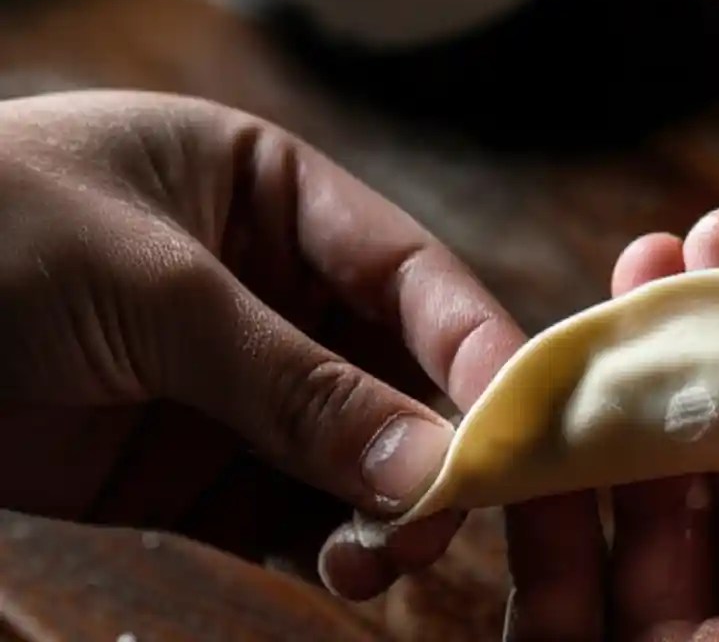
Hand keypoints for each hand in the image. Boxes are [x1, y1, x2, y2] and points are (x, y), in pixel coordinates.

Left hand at [0, 90, 525, 574]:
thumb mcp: (152, 291)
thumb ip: (294, 383)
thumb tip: (431, 467)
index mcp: (273, 195)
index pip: (409, 273)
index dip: (473, 344)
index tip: (522, 423)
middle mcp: (270, 288)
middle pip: (393, 372)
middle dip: (432, 442)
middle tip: (453, 513)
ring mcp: (230, 382)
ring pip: (350, 452)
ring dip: (384, 505)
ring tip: (383, 556)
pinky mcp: (185, 467)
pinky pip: (284, 508)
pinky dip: (325, 541)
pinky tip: (341, 566)